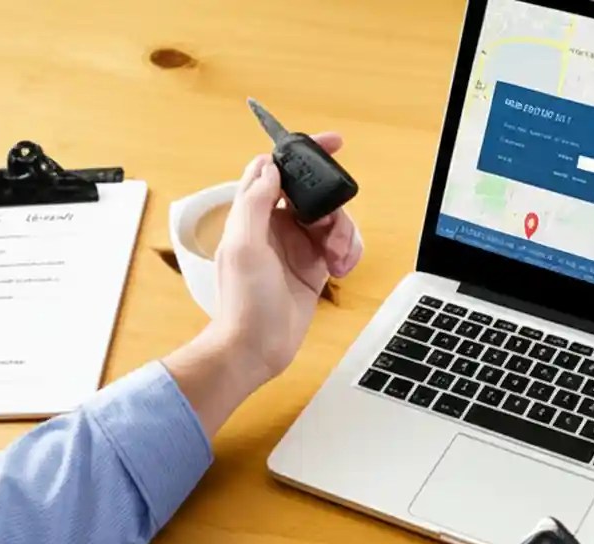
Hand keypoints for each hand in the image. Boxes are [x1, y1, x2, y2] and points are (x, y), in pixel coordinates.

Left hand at [212, 132, 361, 384]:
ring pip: (332, 219)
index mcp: (253, 214)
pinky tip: (341, 269)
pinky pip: (341, 246)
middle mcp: (275, 225)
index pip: (275, 168)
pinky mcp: (315, 266)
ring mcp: (297, 246)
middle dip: (333, 206)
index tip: (333, 145)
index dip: (302, 152)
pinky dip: (348, 252)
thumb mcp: (245, 246)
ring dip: (343, 234)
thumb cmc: (245, 302)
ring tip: (337, 258)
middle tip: (332, 227)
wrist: (258, 348)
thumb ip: (255, 203)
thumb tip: (271, 168)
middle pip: (314, 194)